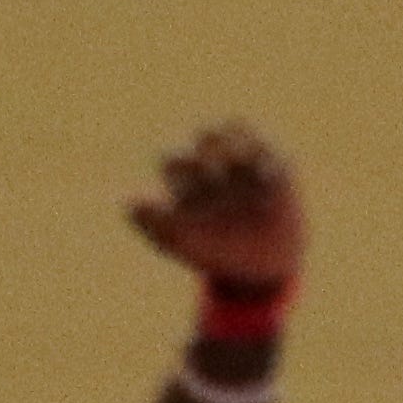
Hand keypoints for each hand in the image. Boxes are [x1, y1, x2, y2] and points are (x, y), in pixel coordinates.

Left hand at [127, 123, 304, 291]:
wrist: (262, 270)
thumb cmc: (216, 255)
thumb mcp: (181, 243)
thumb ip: (153, 222)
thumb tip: (125, 198)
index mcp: (188, 183)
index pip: (174, 156)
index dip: (177, 160)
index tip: (185, 177)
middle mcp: (216, 169)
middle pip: (204, 137)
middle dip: (208, 144)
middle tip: (213, 163)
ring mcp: (246, 167)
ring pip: (236, 132)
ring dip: (235, 140)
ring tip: (238, 159)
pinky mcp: (276, 169)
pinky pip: (271, 149)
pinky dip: (266, 157)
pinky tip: (264, 176)